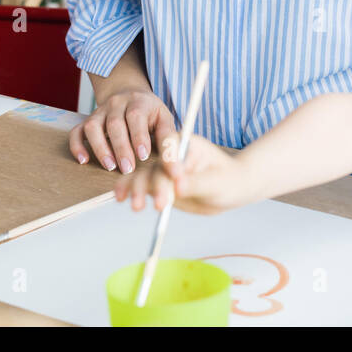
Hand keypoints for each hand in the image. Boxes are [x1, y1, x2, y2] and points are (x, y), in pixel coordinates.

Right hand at [68, 89, 175, 173]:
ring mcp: (99, 111)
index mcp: (138, 101)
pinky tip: (83, 160)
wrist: (129, 95)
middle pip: (115, 124)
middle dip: (121, 148)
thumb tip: (175, 169)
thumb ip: (170, 141)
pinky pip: (77, 132)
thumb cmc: (150, 113)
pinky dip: (77, 146)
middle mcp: (117, 104)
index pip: (136, 116)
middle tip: (128, 168)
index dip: (138, 136)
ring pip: (93, 126)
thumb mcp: (165, 120)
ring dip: (100, 148)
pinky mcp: (88, 121)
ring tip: (110, 166)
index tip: (143, 155)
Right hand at [114, 133, 252, 214]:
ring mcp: (163, 170)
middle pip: (155, 166)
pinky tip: (122, 198)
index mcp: (186, 144)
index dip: (169, 162)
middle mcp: (171, 156)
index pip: (171, 148)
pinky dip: (131, 191)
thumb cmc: (228, 180)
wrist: (229, 190)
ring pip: (143, 176)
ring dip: (137, 190)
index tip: (177, 179)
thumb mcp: (216, 181)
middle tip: (161, 205)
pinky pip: (141, 187)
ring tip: (135, 206)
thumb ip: (196, 183)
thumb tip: (177, 188)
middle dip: (155, 186)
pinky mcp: (158, 185)